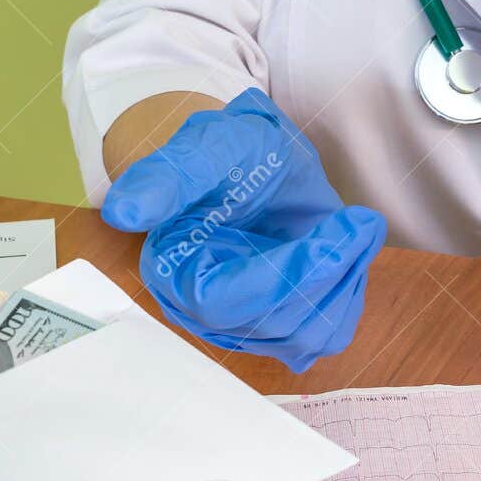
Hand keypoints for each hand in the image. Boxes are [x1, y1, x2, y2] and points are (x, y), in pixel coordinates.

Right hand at [102, 89, 386, 372]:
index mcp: (174, 271)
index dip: (281, 276)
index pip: (223, 302)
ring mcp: (249, 324)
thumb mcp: (203, 148)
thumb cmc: (229, 153)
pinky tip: (350, 249)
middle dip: (324, 271)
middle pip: (274, 322)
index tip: (333, 234)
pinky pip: (329, 332)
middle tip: (359, 222)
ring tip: (356, 226)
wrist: (264, 161)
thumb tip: (122, 211)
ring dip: (343, 279)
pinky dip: (350, 291)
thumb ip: (164, 179)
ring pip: (308, 333)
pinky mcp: (286, 327)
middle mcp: (209, 311)